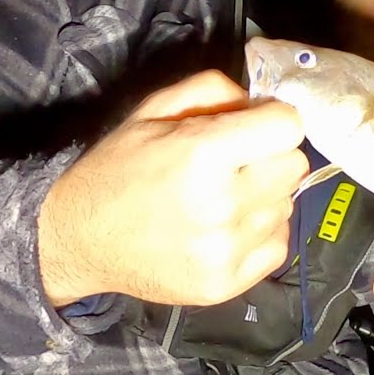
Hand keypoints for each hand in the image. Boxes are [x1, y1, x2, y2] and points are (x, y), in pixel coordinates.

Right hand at [37, 70, 307, 307]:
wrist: (78, 238)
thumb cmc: (118, 168)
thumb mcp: (154, 110)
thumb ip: (212, 89)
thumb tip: (260, 102)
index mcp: (201, 154)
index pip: (289, 127)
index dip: (274, 119)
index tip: (255, 125)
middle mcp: (221, 205)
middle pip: (295, 165)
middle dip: (271, 155)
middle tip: (237, 162)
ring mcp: (226, 251)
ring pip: (287, 204)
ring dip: (264, 195)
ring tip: (223, 197)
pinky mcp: (226, 285)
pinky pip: (278, 244)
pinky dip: (260, 232)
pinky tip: (226, 227)